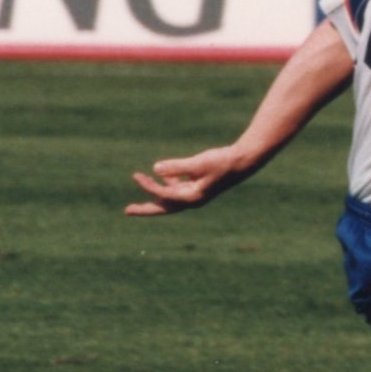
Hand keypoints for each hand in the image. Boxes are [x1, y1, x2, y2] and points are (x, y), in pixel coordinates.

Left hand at [126, 148, 245, 215]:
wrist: (242, 161)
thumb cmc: (222, 161)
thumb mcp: (198, 163)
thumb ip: (177, 167)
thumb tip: (155, 169)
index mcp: (193, 198)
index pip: (164, 196)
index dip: (149, 187)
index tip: (136, 177)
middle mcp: (193, 200)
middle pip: (164, 207)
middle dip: (146, 208)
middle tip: (127, 210)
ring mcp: (195, 194)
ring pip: (170, 198)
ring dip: (155, 192)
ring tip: (140, 182)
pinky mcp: (198, 186)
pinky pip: (177, 188)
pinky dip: (167, 183)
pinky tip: (160, 175)